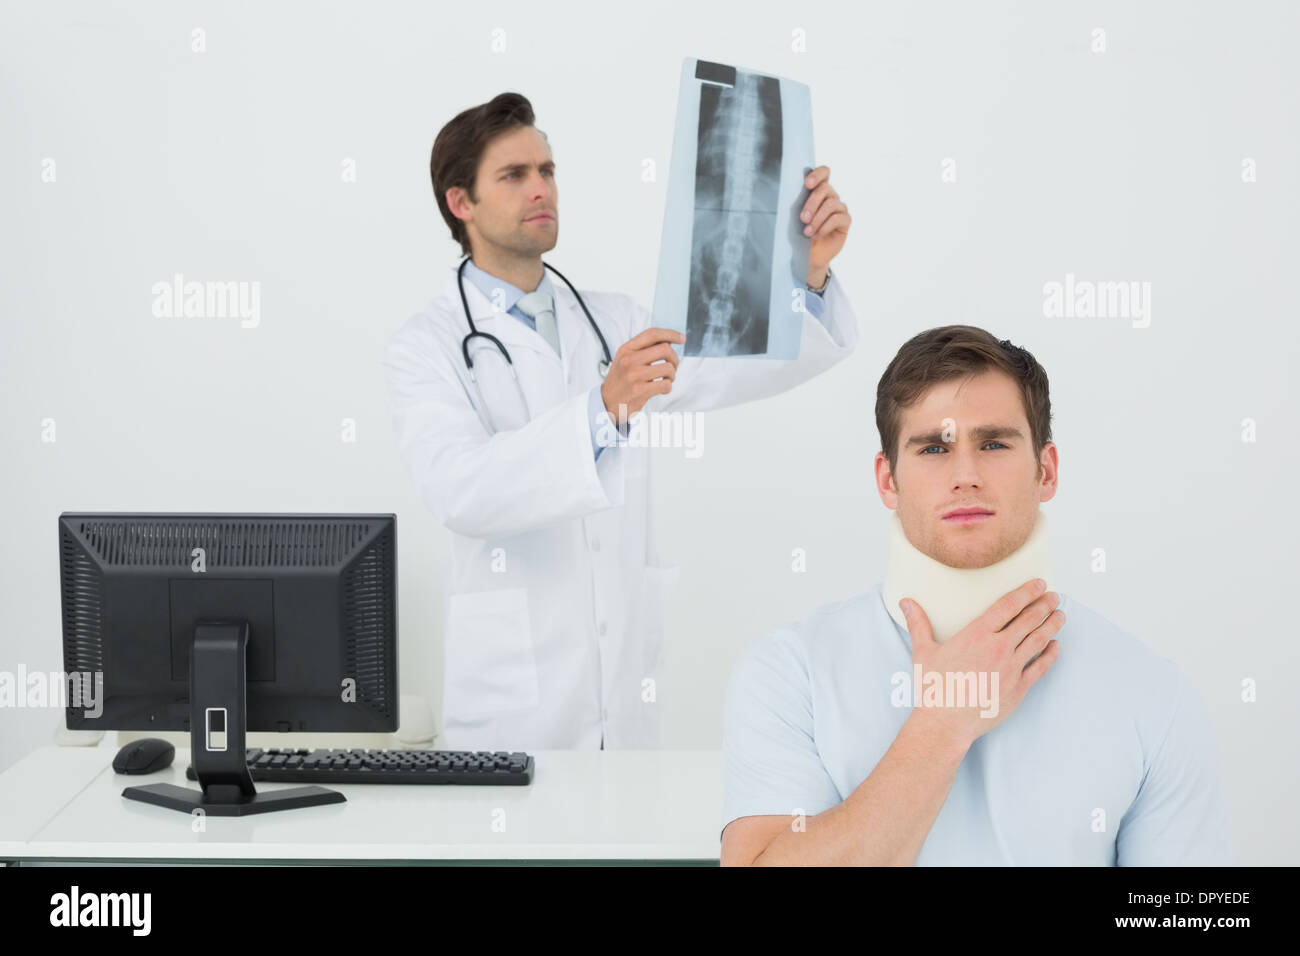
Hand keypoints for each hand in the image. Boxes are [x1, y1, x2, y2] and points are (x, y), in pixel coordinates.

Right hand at [600, 327, 684, 424]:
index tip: (681, 338)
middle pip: (664, 349)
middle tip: (673, 366)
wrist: (607, 402)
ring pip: (668, 368)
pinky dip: (668, 387)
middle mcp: (629, 360)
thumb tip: (668, 340)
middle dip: (674, 358)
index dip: (670, 334)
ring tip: (666, 379)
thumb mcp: (625, 358)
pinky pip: (665, 385)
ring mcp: (634, 375)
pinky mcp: (640, 391)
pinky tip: (661, 388)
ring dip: (672, 375)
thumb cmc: (621, 380)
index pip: (652, 334)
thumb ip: (643, 349)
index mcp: (626, 349)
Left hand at [801, 165, 849, 287]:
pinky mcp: (845, 221)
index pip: (824, 172)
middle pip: (825, 189)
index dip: (818, 174)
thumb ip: (797, 202)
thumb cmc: (800, 234)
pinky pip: (837, 218)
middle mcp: (831, 196)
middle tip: (803, 218)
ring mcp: (840, 208)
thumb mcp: (795, 217)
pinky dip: (825, 227)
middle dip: (812, 203)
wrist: (808, 255)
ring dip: (817, 219)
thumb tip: (790, 192)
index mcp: (818, 191)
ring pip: (831, 204)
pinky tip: (816, 235)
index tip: (807, 184)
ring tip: (807, 232)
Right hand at [899, 578, 1063, 748]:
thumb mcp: (923, 651)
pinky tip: (1056, 646)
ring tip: (1061, 615)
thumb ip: (918, 624)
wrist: (946, 723)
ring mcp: (1011, 668)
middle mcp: (998, 647)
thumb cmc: (934, 688)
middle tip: (1054, 596)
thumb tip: (906, 602)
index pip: (1008, 606)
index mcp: (976, 634)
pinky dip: (1050, 655)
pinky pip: (1041, 667)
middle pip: (1028, 620)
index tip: (1038, 583)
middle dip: (1044, 605)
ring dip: (1052, 625)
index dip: (1026, 592)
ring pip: (1038, 640)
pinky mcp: (1018, 687)